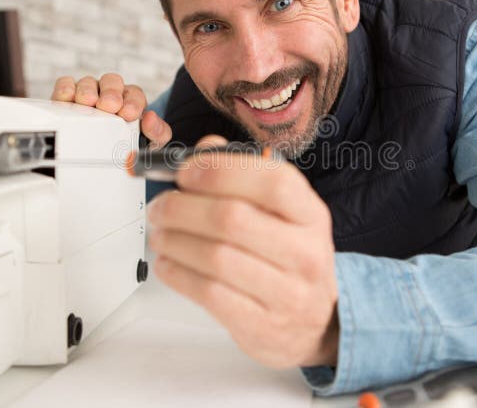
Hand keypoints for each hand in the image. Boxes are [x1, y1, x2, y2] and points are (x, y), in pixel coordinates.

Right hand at [51, 73, 171, 147]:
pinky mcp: (66, 100)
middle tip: (110, 105)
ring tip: (88, 102)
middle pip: (112, 81)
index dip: (133, 101)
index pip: (134, 94)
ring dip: (88, 91)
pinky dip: (66, 89)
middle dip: (111, 92)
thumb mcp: (148, 143)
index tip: (129, 113)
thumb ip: (157, 132)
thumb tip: (151, 118)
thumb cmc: (124, 146)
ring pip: (88, 83)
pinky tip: (68, 97)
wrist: (100, 160)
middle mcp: (109, 95)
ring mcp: (87, 95)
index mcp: (130, 102)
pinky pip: (65, 85)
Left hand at [147, 136, 338, 367]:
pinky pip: (209, 293)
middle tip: (160, 206)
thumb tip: (204, 150)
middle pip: (232, 219)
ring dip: (175, 240)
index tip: (186, 170)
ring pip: (216, 258)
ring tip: (160, 233)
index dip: (221, 170)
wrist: (316, 322)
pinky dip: (178, 273)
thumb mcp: (284, 215)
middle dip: (182, 207)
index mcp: (310, 215)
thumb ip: (246, 176)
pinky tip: (168, 262)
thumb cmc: (290, 258)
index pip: (273, 181)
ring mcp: (286, 292)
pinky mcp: (261, 325)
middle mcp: (304, 252)